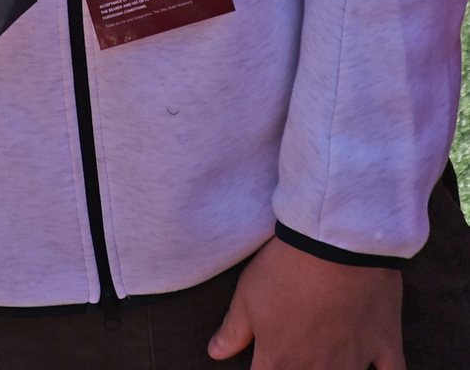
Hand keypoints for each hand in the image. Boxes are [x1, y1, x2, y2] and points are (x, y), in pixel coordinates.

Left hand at [209, 237, 404, 368]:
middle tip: (296, 358)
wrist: (333, 244)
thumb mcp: (247, 296)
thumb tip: (215, 353)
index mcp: (280, 361)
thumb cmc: (285, 268)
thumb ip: (233, 331)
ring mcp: (355, 362)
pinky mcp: (385, 348)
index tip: (266, 363)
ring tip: (326, 361)